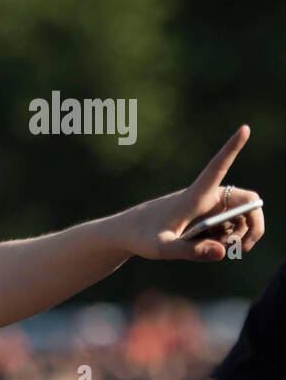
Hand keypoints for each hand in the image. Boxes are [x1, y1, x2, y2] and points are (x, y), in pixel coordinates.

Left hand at [125, 126, 264, 260]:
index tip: (244, 127)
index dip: (232, 148)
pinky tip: (211, 247)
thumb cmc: (141, 237)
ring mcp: (207, 207)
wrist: (126, 235)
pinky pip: (230, 226)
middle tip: (244, 248)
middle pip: (247, 201)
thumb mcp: (162, 249)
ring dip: (240, 235)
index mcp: (193, 196)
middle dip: (253, 224)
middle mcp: (205, 197)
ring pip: (241, 217)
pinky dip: (229, 239)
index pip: (216, 168)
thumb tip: (224, 251)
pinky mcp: (206, 217)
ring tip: (219, 250)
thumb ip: (191, 251)